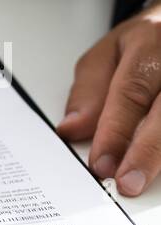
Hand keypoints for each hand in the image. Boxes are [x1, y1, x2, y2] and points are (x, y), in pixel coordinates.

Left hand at [59, 1, 160, 195]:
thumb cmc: (147, 43)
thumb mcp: (107, 54)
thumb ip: (89, 91)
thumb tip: (72, 129)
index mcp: (151, 42)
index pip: (132, 91)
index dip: (116, 131)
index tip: (102, 164)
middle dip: (147, 150)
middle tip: (128, 182)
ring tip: (145, 180)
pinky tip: (160, 168)